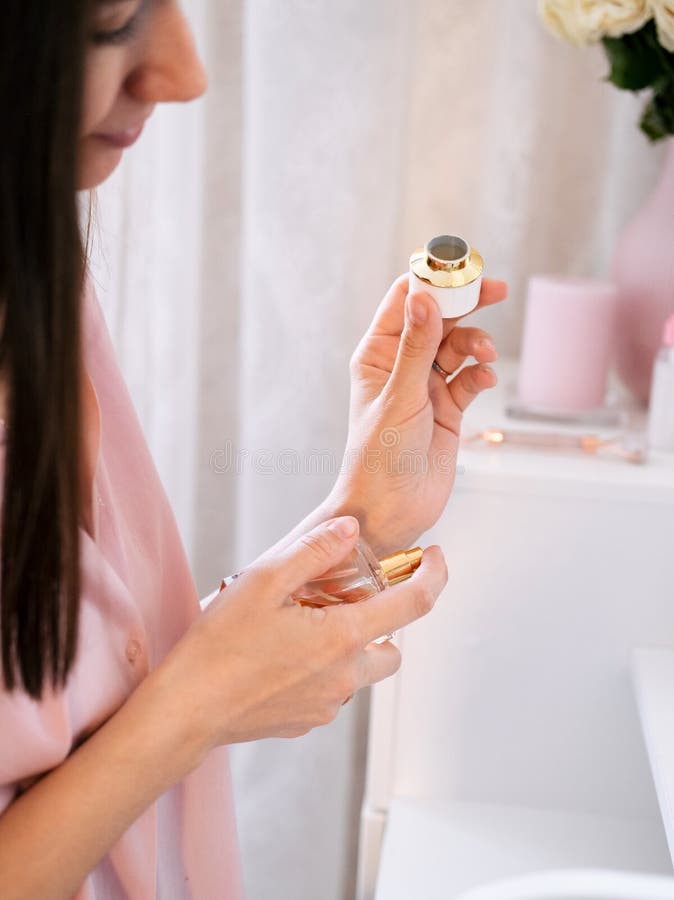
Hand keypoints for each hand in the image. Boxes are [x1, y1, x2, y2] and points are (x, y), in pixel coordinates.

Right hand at [156, 516, 446, 750]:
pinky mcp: (308, 721)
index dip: (434, 576)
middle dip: (384, 622)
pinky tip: (284, 657)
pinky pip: (333, 691)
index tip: (435, 557)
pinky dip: (324, 670)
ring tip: (304, 627)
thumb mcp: (264, 580)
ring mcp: (328, 704)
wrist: (187, 710)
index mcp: (342, 636)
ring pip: (362, 671)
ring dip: (350, 648)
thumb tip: (352, 529)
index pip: (414, 604)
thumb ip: (315, 550)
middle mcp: (346, 676)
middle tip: (346, 600)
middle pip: (394, 647)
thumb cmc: (221, 643)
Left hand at [329, 274, 507, 555]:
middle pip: (438, 318)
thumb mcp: (400, 397)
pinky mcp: (447, 410)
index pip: (404, 301)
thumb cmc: (377, 458)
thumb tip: (424, 297)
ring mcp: (426, 388)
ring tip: (487, 356)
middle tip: (496, 290)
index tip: (461, 268)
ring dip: (476, 345)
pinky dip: (481, 375)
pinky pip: (469, 379)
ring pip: (458, 347)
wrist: (390, 511)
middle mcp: (401, 367)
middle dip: (466, 304)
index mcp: (377, 355)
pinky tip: (486, 380)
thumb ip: (417, 348)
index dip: (432, 281)